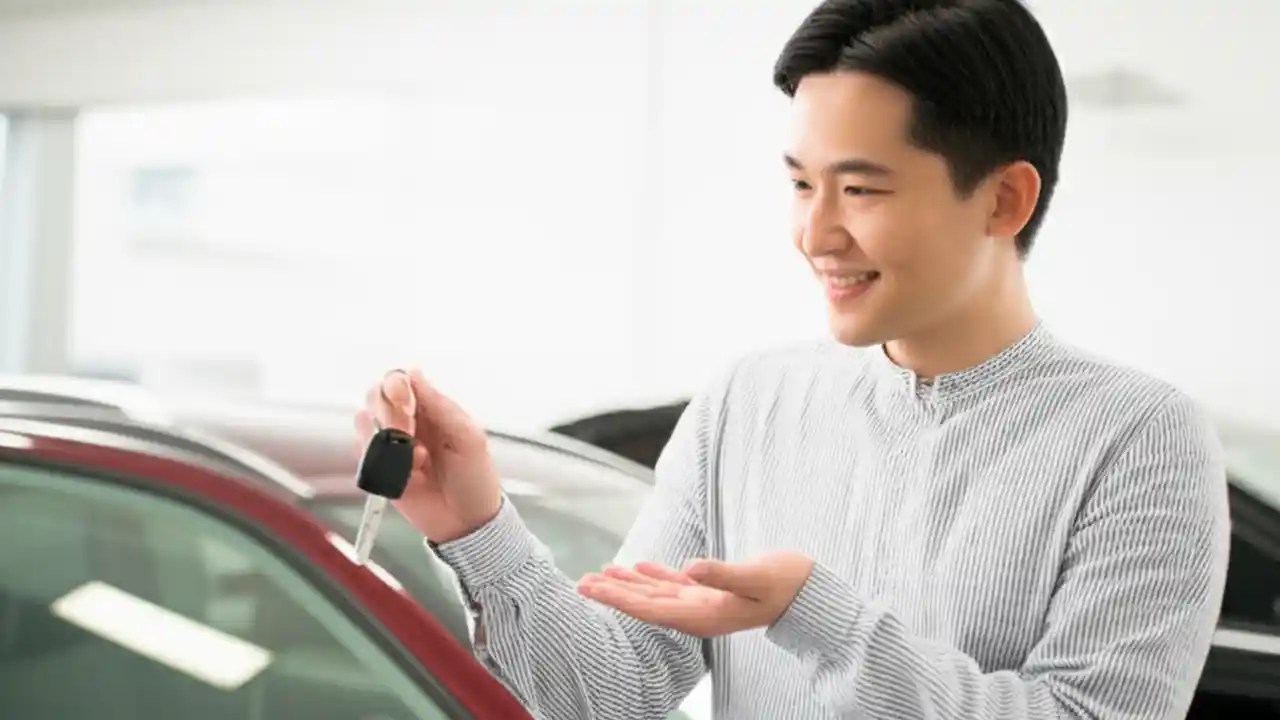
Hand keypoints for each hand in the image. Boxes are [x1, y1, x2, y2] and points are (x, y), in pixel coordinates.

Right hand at [355, 369, 501, 542]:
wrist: (467, 522)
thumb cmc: (475, 477)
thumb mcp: (468, 437)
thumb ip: (441, 405)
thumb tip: (414, 374)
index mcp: (430, 408)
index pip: (400, 380)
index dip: (395, 384)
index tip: (405, 400)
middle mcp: (407, 422)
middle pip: (375, 396)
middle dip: (390, 412)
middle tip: (410, 433)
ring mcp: (391, 446)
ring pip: (364, 422)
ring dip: (387, 438)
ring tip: (417, 458)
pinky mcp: (380, 469)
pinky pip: (363, 453)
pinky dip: (382, 461)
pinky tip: (409, 473)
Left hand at [577, 551, 814, 636]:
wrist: (811, 594)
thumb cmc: (787, 585)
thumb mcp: (756, 578)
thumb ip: (723, 574)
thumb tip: (691, 568)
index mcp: (704, 616)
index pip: (651, 608)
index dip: (619, 598)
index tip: (592, 590)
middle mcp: (699, 613)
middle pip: (647, 604)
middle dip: (613, 594)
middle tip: (581, 583)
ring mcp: (705, 603)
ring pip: (658, 594)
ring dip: (629, 584)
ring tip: (600, 573)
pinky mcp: (713, 591)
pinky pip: (677, 585)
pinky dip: (656, 575)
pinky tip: (640, 566)